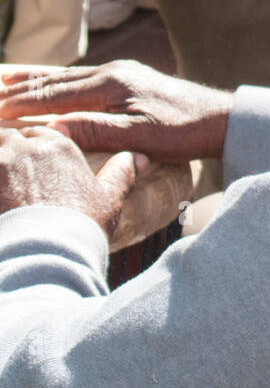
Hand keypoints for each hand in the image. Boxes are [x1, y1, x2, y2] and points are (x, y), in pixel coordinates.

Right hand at [0, 60, 231, 163]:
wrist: (220, 118)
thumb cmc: (183, 132)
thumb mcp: (139, 137)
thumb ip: (96, 130)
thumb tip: (52, 127)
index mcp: (112, 84)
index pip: (55, 94)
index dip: (21, 103)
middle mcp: (113, 72)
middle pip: (55, 80)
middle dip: (19, 87)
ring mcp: (121, 73)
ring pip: (67, 76)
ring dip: (34, 80)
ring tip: (4, 80)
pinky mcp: (128, 79)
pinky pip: (83, 79)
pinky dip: (57, 82)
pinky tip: (48, 83)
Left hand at [0, 126, 142, 239]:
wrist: (47, 254)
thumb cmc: (79, 227)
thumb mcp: (108, 199)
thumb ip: (121, 173)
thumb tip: (138, 157)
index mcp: (58, 146)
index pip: (37, 133)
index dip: (31, 146)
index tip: (28, 163)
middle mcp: (26, 147)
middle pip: (7, 136)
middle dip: (7, 151)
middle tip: (11, 178)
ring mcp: (0, 163)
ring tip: (3, 186)